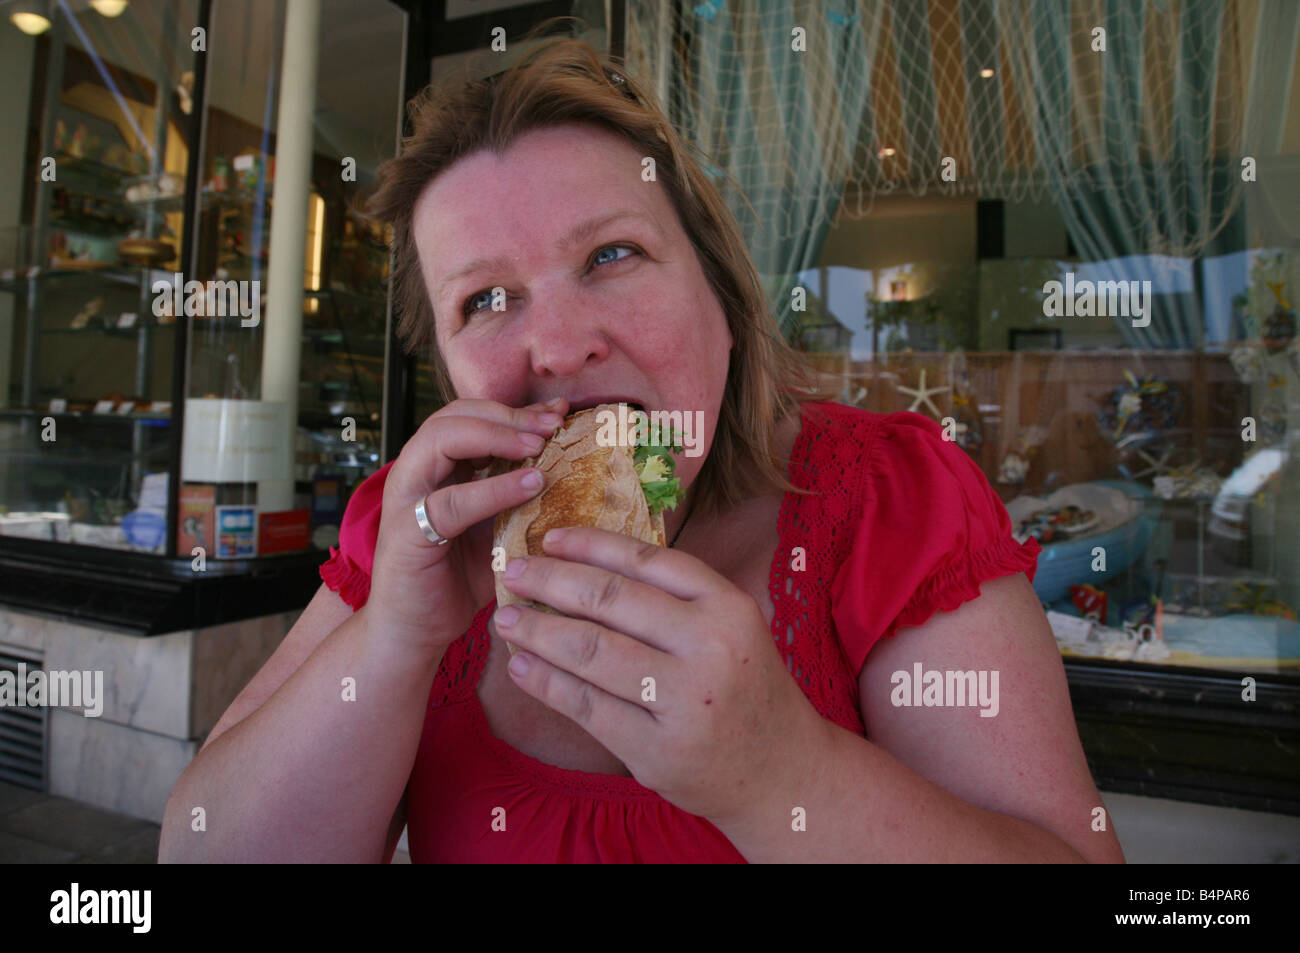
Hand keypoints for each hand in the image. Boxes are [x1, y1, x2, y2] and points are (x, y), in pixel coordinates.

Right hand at [368, 397, 567, 653]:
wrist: (415, 631)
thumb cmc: (456, 579)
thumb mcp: (496, 527)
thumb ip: (517, 496)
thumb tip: (569, 469)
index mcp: (435, 466)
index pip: (471, 415)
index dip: (515, 409)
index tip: (558, 412)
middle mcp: (415, 472)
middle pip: (455, 415)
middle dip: (508, 414)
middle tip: (551, 424)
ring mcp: (406, 499)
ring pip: (442, 440)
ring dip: (495, 436)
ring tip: (538, 444)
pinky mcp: (407, 533)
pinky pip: (451, 501)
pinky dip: (493, 489)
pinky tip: (530, 484)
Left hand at [489, 526, 830, 824]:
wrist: (783, 772)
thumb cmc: (744, 688)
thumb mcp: (731, 628)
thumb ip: (675, 598)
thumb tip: (587, 563)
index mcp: (727, 606)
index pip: (645, 561)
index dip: (589, 544)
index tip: (548, 537)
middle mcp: (709, 646)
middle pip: (609, 599)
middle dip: (549, 581)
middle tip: (512, 571)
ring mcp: (683, 701)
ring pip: (589, 651)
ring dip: (537, 630)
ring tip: (505, 618)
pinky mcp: (657, 749)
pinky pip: (586, 706)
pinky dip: (546, 683)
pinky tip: (522, 666)